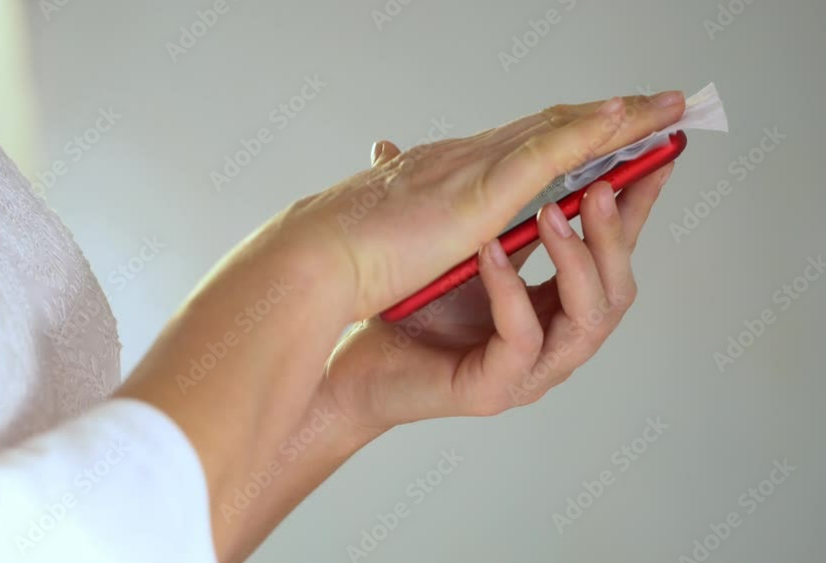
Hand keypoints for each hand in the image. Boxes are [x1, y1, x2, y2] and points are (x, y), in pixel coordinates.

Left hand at [121, 91, 683, 561]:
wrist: (342, 366)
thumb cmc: (397, 311)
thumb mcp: (450, 246)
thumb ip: (476, 205)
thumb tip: (473, 141)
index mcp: (547, 307)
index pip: (608, 255)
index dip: (636, 209)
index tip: (655, 155)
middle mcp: (549, 341)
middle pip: (619, 290)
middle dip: (618, 233)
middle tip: (604, 185)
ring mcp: (526, 370)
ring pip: (591, 320)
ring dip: (579, 259)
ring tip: (557, 212)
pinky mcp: (492, 388)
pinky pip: (523, 340)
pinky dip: (510, 291)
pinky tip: (488, 253)